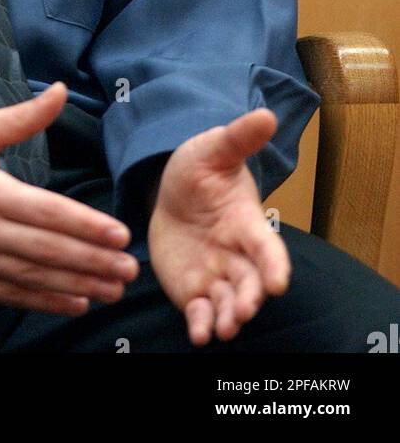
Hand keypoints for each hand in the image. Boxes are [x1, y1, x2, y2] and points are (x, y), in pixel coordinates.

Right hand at [0, 82, 139, 315]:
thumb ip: (21, 117)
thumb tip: (60, 90)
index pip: (46, 212)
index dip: (86, 226)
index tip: (120, 235)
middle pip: (47, 250)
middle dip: (93, 261)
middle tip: (130, 269)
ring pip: (34, 277)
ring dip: (78, 285)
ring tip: (113, 289)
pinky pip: (12, 295)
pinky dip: (46, 300)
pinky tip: (76, 300)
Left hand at [147, 109, 290, 345]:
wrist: (169, 191)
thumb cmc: (199, 170)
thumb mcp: (213, 148)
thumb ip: (238, 138)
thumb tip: (266, 114)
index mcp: (247, 222)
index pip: (267, 247)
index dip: (274, 264)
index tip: (278, 282)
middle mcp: (237, 255)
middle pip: (251, 283)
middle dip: (250, 299)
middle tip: (244, 310)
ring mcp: (216, 275)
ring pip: (229, 304)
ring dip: (229, 318)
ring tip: (222, 329)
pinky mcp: (193, 290)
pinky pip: (201, 312)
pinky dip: (201, 325)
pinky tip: (198, 334)